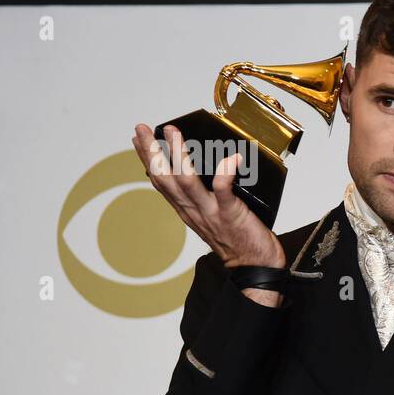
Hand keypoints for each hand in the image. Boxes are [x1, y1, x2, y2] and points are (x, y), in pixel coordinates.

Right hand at [131, 123, 284, 270]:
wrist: (254, 266)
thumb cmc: (238, 241)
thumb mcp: (213, 217)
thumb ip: (205, 197)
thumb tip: (209, 170)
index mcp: (187, 210)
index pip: (160, 182)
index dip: (147, 160)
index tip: (138, 140)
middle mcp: (193, 210)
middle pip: (164, 178)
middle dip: (151, 152)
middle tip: (142, 128)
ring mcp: (210, 212)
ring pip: (186, 181)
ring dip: (178, 155)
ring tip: (172, 133)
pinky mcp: (230, 214)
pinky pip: (223, 191)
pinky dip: (226, 173)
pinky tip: (232, 158)